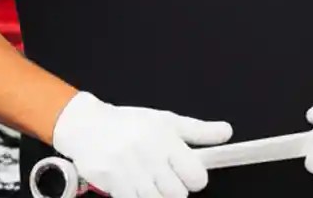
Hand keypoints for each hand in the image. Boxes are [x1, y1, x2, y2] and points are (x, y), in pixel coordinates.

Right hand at [51, 91, 232, 197]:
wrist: (85, 125)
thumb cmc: (128, 123)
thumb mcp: (165, 120)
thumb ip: (198, 130)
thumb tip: (227, 131)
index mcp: (165, 138)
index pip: (196, 177)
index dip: (192, 178)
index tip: (182, 172)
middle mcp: (148, 152)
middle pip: (178, 194)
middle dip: (171, 188)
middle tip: (159, 175)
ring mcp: (129, 168)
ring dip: (152, 194)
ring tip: (145, 180)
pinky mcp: (111, 180)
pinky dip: (134, 196)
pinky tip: (130, 184)